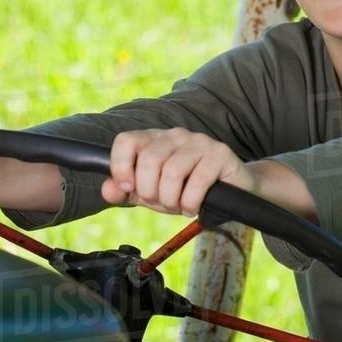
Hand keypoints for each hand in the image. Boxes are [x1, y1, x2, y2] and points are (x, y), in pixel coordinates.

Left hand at [100, 127, 256, 216]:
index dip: (120, 166)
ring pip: (172, 172)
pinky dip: (191, 202)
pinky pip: (197, 181)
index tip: (128, 188)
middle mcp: (176, 135)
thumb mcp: (153, 193)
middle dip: (151, 191)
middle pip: (149, 160)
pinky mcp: (220, 154)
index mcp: (155, 139)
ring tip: (180, 206)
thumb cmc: (188, 189)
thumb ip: (128, 191)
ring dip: (172, 200)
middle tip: (162, 203)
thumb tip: (107, 190)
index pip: (126, 141)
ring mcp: (199, 142)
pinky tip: (194, 206)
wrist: (234, 191)